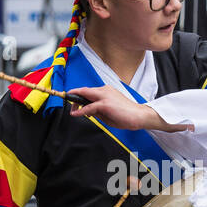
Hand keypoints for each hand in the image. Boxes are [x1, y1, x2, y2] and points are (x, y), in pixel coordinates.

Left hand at [67, 85, 192, 131]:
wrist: (139, 116)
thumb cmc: (126, 115)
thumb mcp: (108, 113)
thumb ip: (97, 110)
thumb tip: (86, 111)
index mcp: (107, 91)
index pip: (89, 90)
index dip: (79, 94)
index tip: (72, 99)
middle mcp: (105, 90)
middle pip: (85, 90)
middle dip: (74, 95)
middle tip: (68, 101)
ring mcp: (105, 96)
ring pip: (85, 95)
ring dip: (76, 102)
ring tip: (71, 109)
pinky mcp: (105, 104)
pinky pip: (89, 107)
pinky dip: (80, 110)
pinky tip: (75, 114)